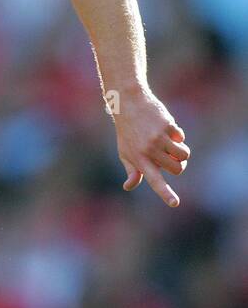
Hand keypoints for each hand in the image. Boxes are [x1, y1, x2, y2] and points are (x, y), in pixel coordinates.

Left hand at [114, 86, 190, 207]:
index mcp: (139, 160)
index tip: (175, 203)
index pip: (154, 181)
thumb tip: (128, 186)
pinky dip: (178, 137)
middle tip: (172, 159)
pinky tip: (167, 130)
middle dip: (179, 166)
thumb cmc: (127, 131)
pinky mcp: (168, 126)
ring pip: (184, 155)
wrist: (129, 104)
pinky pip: (182, 139)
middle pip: (178, 169)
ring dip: (182, 153)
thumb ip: (131, 170)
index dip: (165, 193)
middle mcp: (149, 150)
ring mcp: (159, 138)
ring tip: (172, 146)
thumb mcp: (125, 152)